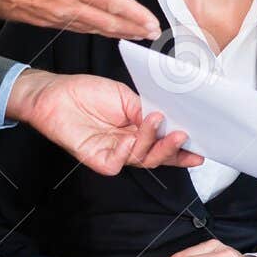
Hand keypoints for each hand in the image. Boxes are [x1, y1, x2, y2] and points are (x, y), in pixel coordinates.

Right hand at [0, 0, 160, 38]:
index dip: (134, 13)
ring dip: (116, 32)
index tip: (149, 21)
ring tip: (132, 34)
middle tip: (150, 33)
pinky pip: (77, 27)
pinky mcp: (45, 20)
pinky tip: (99, 29)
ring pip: (93, 27)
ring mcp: (56, 15)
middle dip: (132, 28)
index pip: (112, 1)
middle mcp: (66, 4)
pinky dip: (95, 30)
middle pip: (107, 21)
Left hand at [7, 70, 202, 174]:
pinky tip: (129, 137)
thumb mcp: (126, 97)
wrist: (55, 94)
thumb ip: (145, 111)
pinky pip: (118, 163)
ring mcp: (114, 153)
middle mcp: (128, 144)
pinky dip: (127, 151)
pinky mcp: (98, 159)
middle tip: (183, 135)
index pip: (163, 144)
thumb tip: (167, 119)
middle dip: (173, 148)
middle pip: (157, 156)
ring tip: (157, 123)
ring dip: (153, 143)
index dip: (182, 149)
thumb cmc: (86, 92)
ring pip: (142, 159)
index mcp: (137, 130)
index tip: (200, 149)